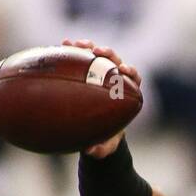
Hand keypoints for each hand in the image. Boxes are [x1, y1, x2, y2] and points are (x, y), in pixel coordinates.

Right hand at [63, 38, 141, 157]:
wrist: (95, 132)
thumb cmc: (105, 139)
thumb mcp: (104, 147)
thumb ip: (101, 149)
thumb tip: (90, 150)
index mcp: (126, 94)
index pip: (134, 78)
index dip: (130, 72)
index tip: (123, 71)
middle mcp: (115, 79)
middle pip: (116, 61)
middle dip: (108, 54)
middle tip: (98, 52)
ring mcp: (100, 72)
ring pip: (97, 55)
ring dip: (89, 47)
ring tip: (76, 44)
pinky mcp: (85, 70)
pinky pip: (79, 58)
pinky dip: (72, 51)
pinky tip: (61, 45)